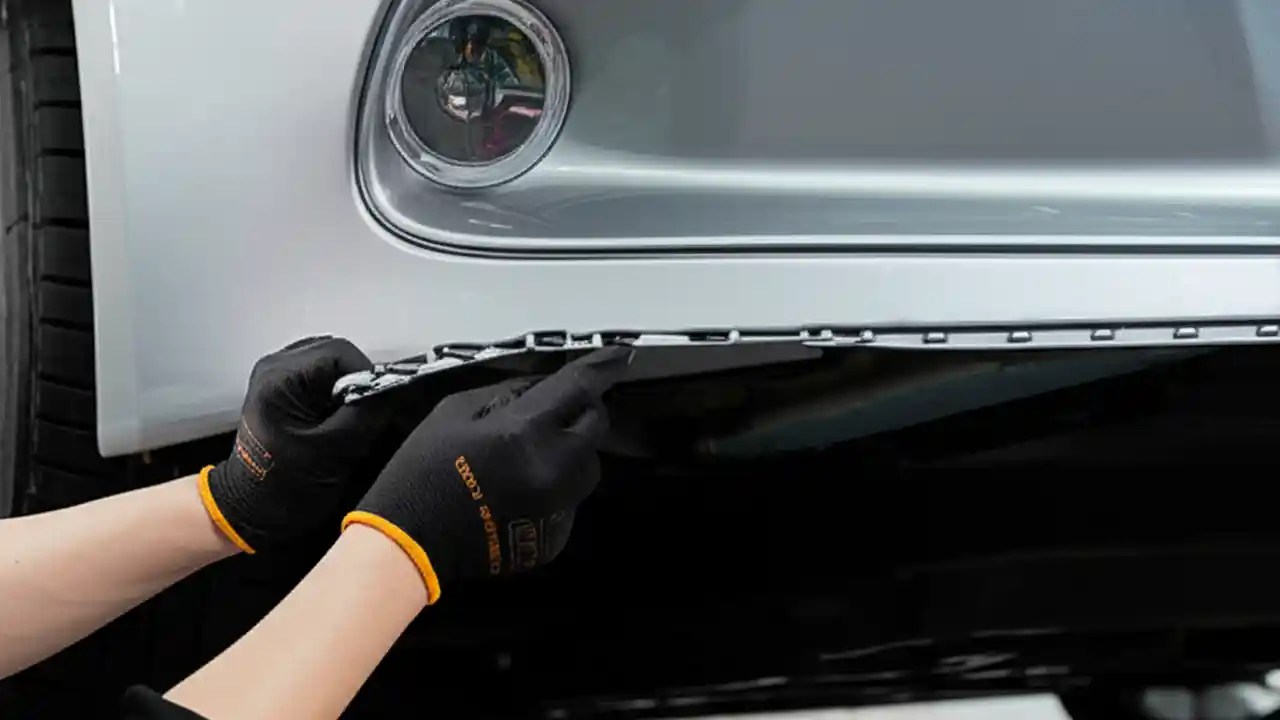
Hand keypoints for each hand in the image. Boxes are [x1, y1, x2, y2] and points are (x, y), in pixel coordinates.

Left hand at [200, 336, 389, 552]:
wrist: (251, 508)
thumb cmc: (287, 485)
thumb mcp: (337, 448)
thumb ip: (368, 411)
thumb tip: (397, 387)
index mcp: (280, 379)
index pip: (341, 354)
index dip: (367, 376)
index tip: (376, 406)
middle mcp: (272, 367)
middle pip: (334, 353)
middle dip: (356, 380)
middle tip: (363, 413)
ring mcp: (272, 375)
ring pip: (327, 362)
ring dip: (345, 385)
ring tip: (346, 417)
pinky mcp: (277, 387)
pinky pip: (315, 374)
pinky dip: (331, 389)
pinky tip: (333, 415)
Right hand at [343, 346, 631, 603]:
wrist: (410, 544)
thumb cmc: (423, 470)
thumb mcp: (454, 412)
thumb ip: (506, 394)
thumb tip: (544, 387)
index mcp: (523, 433)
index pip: (577, 388)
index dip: (602, 367)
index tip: (621, 354)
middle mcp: (551, 471)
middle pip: (595, 428)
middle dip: (581, 413)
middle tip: (554, 413)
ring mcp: (557, 509)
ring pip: (587, 468)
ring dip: (570, 453)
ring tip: (530, 457)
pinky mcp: (555, 538)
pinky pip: (569, 502)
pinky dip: (554, 490)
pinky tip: (519, 493)